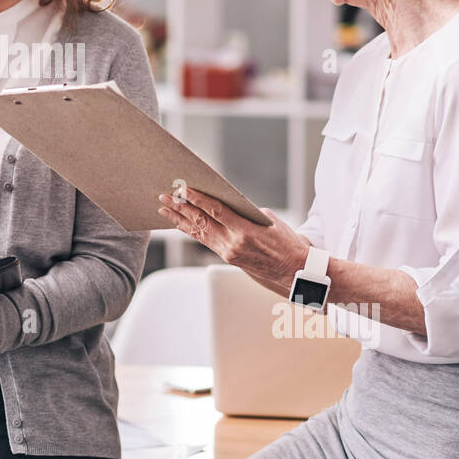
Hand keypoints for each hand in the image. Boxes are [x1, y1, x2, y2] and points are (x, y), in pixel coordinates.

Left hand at [158, 188, 309, 286]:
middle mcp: (232, 243)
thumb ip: (242, 211)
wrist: (293, 269)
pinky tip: (180, 223)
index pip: (215, 211)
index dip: (197, 199)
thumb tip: (221, 202)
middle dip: (180, 208)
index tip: (183, 189)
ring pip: (198, 233)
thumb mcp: (266, 219)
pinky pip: (205, 241)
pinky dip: (191, 231)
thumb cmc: (284, 240)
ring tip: (164, 209)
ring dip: (180, 220)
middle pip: (201, 222)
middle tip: (164, 197)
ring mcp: (228, 252)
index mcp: (244, 230)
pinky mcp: (227, 257)